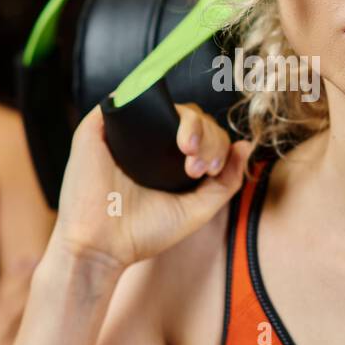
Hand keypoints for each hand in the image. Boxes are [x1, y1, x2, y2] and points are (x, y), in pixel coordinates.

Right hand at [48, 102, 252, 271]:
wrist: (102, 246)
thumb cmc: (145, 232)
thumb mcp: (197, 210)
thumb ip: (226, 182)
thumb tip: (246, 146)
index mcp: (169, 160)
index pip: (203, 135)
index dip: (215, 145)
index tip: (211, 171)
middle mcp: (148, 143)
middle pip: (190, 117)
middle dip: (206, 136)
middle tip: (198, 166)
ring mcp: (123, 134)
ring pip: (164, 105)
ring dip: (187, 120)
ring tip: (188, 149)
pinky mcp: (98, 128)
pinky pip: (124, 98)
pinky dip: (147, 103)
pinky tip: (164, 129)